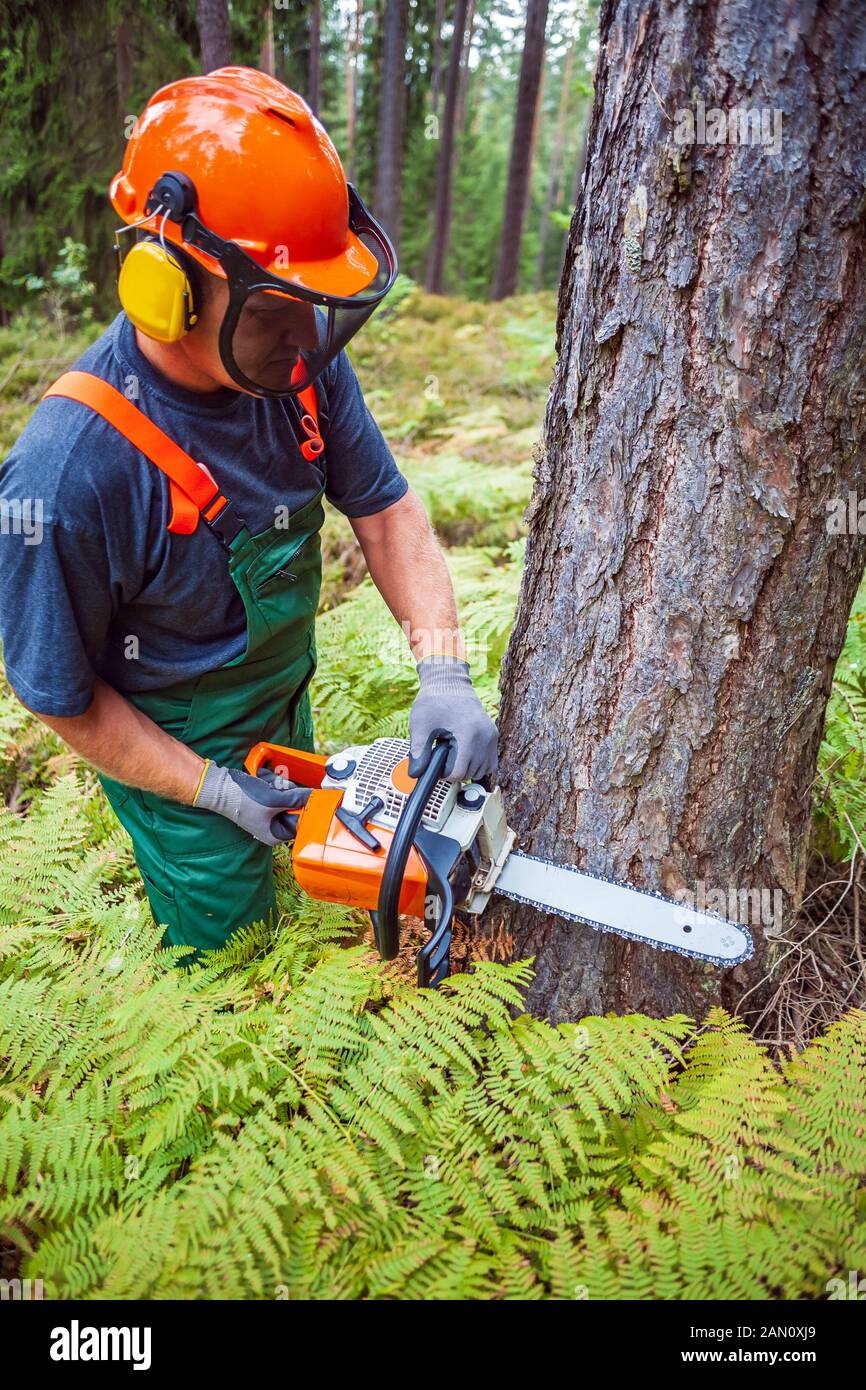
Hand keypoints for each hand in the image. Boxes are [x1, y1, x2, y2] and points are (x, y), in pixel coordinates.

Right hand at [194, 762, 310, 844]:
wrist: (220, 786)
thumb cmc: (243, 798)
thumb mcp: (275, 799)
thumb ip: (299, 799)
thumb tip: (317, 796)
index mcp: (276, 834)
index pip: (302, 822)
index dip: (306, 807)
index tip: (307, 796)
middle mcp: (273, 825)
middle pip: (295, 805)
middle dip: (286, 792)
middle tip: (274, 790)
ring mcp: (269, 811)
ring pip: (287, 793)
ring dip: (277, 784)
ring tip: (264, 784)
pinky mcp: (264, 798)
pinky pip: (277, 787)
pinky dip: (271, 781)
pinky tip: (261, 781)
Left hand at [408, 656, 497, 783]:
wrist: (450, 682)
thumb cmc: (434, 701)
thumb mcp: (421, 724)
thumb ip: (418, 750)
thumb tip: (415, 774)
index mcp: (468, 734)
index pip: (458, 772)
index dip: (444, 772)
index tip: (436, 761)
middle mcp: (485, 737)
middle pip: (470, 773)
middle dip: (454, 770)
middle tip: (443, 754)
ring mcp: (492, 736)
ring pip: (482, 771)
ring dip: (467, 769)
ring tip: (454, 752)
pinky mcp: (494, 735)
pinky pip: (490, 763)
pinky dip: (478, 764)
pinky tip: (465, 755)